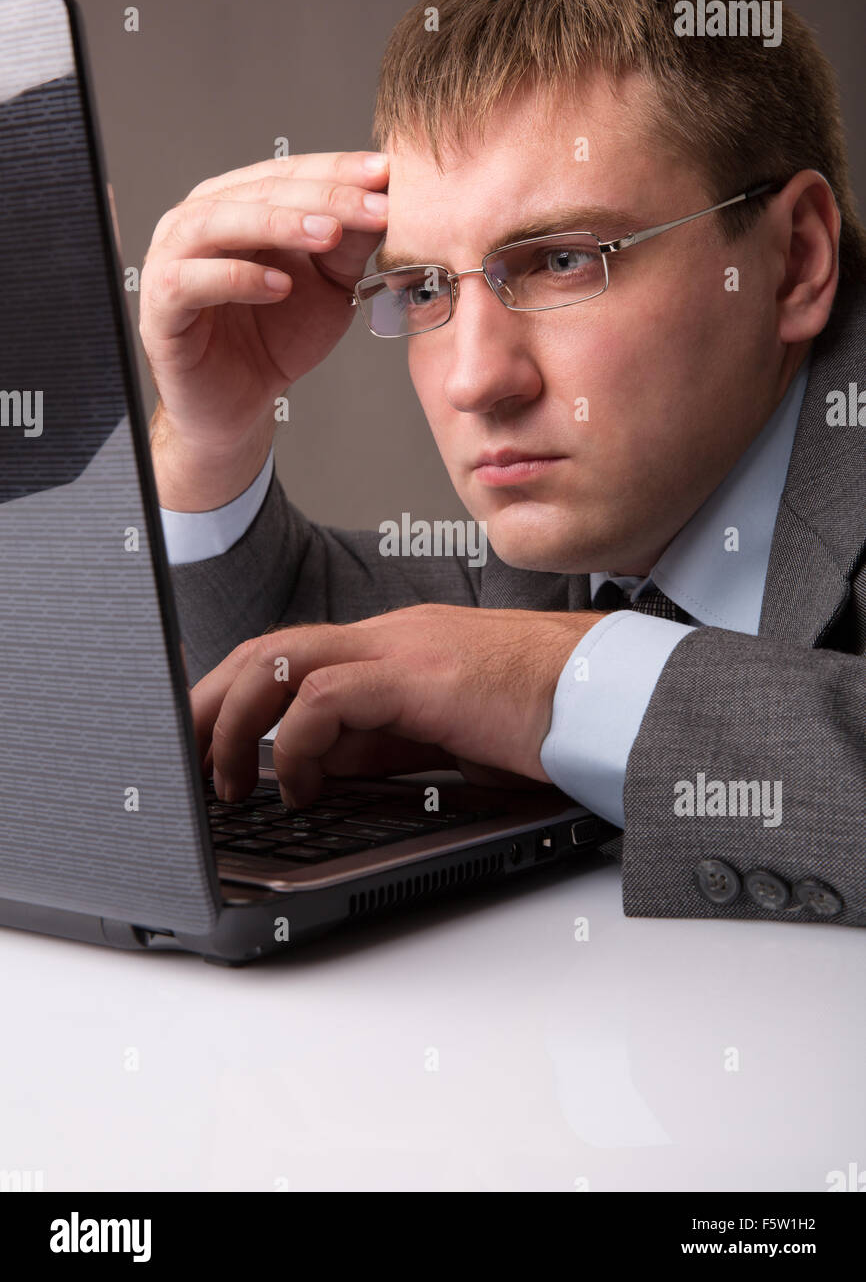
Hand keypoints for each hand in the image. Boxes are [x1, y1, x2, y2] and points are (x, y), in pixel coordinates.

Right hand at [139, 149, 388, 451]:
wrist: (242, 402)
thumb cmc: (276, 338)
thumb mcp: (330, 286)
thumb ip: (350, 245)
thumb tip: (384, 199)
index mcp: (239, 204)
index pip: (289, 171)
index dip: (338, 169)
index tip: (386, 172)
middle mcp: (200, 220)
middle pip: (260, 190)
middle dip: (323, 196)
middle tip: (373, 207)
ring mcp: (172, 259)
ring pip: (218, 221)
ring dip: (278, 223)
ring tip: (330, 236)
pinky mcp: (160, 306)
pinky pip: (190, 280)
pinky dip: (236, 278)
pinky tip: (279, 287)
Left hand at [190, 603, 608, 805]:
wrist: (614, 698)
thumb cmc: (544, 719)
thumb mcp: (442, 737)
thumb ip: (379, 744)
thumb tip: (311, 767)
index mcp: (395, 647)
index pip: (292, 654)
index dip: (235, 694)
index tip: (207, 742)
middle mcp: (390, 635)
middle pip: (268, 647)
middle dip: (212, 703)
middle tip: (191, 761)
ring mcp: (404, 648)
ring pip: (281, 660)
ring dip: (235, 722)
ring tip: (225, 779)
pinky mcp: (422, 674)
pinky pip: (327, 697)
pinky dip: (293, 742)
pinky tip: (299, 784)